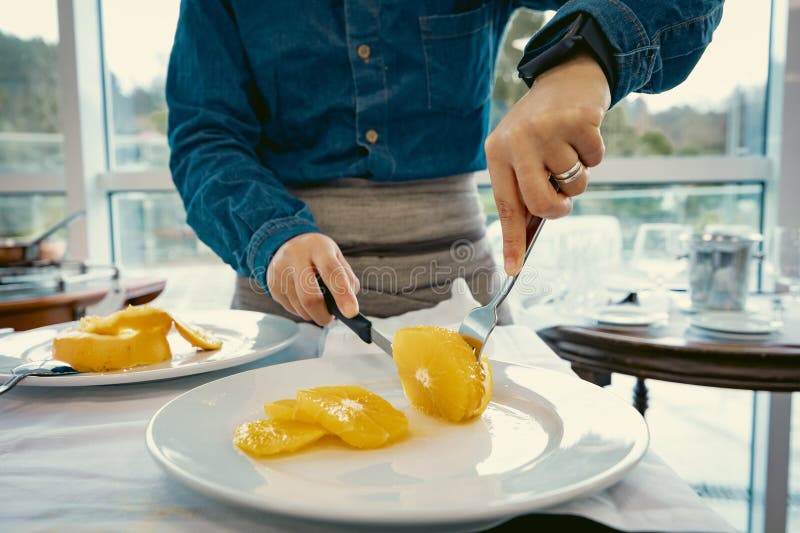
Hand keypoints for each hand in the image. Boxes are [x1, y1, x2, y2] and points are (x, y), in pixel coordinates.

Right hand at [266, 233, 359, 325]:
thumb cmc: (317, 253)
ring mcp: (281, 271)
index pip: (331, 272)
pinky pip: (291, 309)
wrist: (287, 243)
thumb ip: (347, 278)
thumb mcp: (336, 256)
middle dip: (324, 315)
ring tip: (318, 303)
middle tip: (331, 318)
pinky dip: (303, 310)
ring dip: (314, 314)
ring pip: (300, 307)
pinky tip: (304, 298)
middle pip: (309, 297)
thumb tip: (348, 305)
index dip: (343, 294)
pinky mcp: (272, 284)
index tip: (352, 312)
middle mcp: (296, 256)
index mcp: (318, 247)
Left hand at [485, 51, 610, 274]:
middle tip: (564, 200)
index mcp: (497, 152)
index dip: (511, 240)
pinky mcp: (577, 119)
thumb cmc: (542, 127)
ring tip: (570, 151)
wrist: (567, 76)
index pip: (505, 205)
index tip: (513, 269)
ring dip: (579, 176)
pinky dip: (595, 154)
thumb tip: (526, 241)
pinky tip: (583, 134)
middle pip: (541, 203)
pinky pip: (595, 161)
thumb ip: (524, 189)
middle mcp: (517, 140)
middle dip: (559, 209)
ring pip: (574, 184)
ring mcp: (547, 129)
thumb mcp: (522, 153)